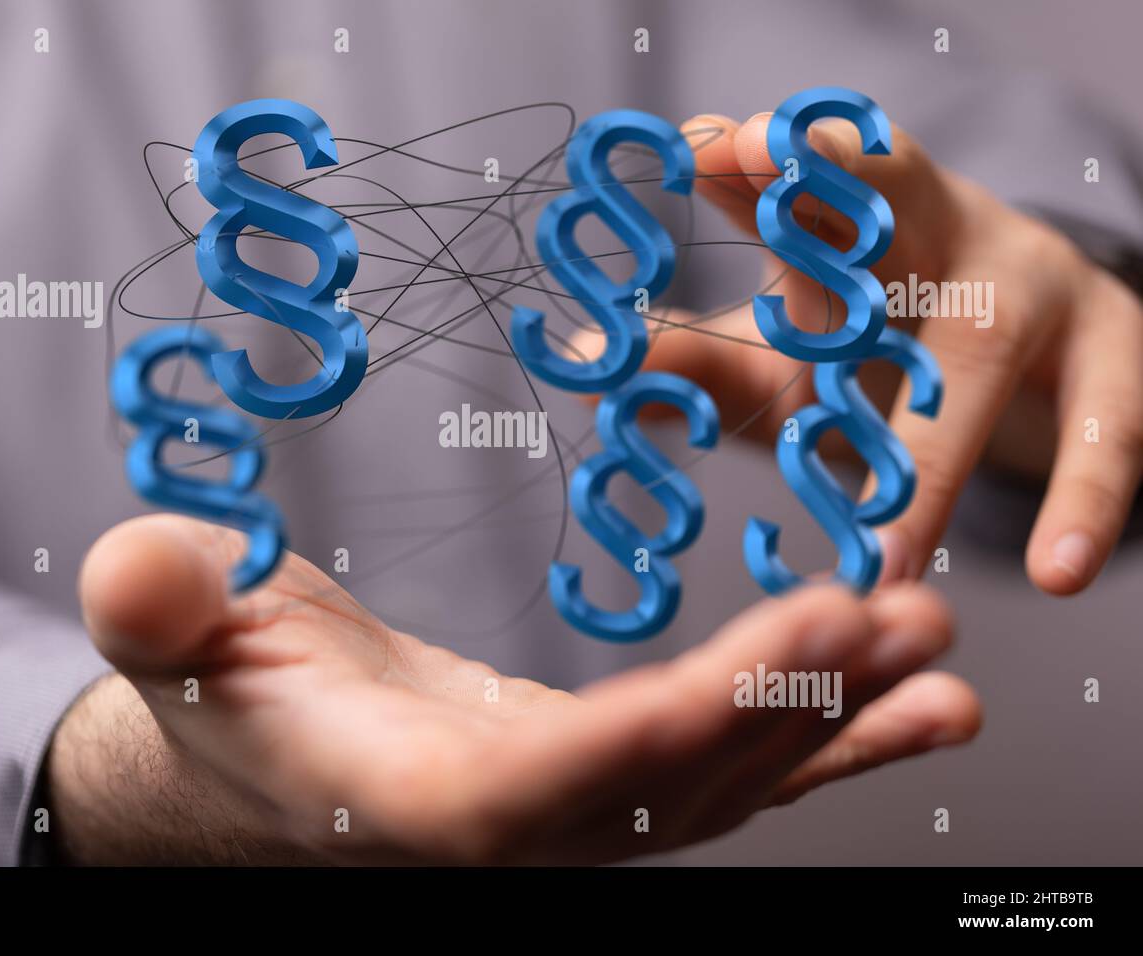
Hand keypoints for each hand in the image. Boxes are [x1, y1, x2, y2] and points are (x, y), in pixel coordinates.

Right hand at [49, 514, 979, 864]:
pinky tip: (913, 703)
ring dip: (826, 723)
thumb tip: (141, 570)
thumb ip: (157, 609)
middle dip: (776, 717)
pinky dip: (823, 741)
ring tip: (933, 651)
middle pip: (659, 794)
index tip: (749, 672)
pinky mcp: (600, 778)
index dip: (638, 747)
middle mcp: (506, 830)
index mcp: (401, 798)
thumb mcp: (168, 637)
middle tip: (890, 627)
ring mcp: (566, 814)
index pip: (532, 795)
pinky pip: (723, 769)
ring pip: (713, 789)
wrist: (258, 744)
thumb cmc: (215, 689)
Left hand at [627, 111, 1142, 593]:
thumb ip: (693, 358)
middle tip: (765, 168)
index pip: (794, 173)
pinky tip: (1057, 574)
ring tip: (883, 557)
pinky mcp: (1111, 353)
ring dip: (933, 456)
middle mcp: (941, 229)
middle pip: (893, 193)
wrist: (1026, 349)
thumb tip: (579, 363)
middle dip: (834, 182)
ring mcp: (1032, 285)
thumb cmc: (874, 349)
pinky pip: (1110, 425)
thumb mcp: (781, 357)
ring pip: (983, 345)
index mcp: (851, 221)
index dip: (752, 157)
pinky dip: (1085, 498)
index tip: (704, 145)